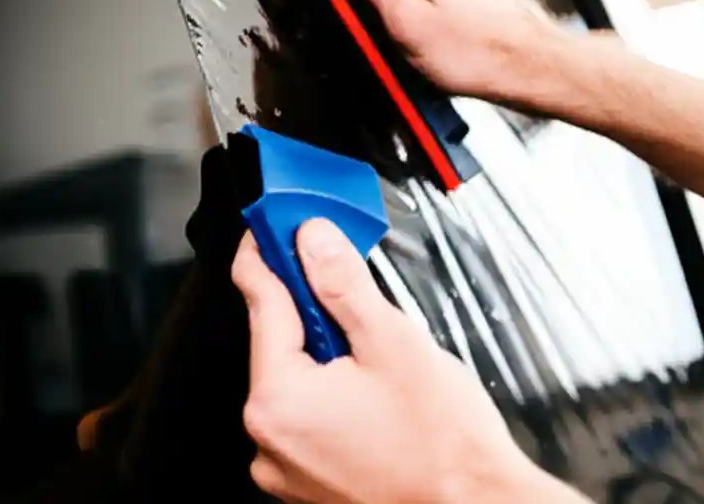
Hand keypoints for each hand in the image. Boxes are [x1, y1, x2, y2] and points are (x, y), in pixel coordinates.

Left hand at [231, 219, 583, 502]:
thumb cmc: (444, 449)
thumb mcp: (394, 343)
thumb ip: (343, 285)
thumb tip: (314, 241)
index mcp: (278, 398)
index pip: (260, 300)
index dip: (268, 252)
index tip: (272, 226)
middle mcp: (268, 439)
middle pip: (278, 345)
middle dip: (314, 315)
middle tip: (357, 303)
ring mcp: (284, 468)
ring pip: (295, 384)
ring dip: (326, 361)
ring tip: (381, 371)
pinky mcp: (304, 484)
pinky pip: (306, 422)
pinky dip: (331, 400)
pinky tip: (374, 404)